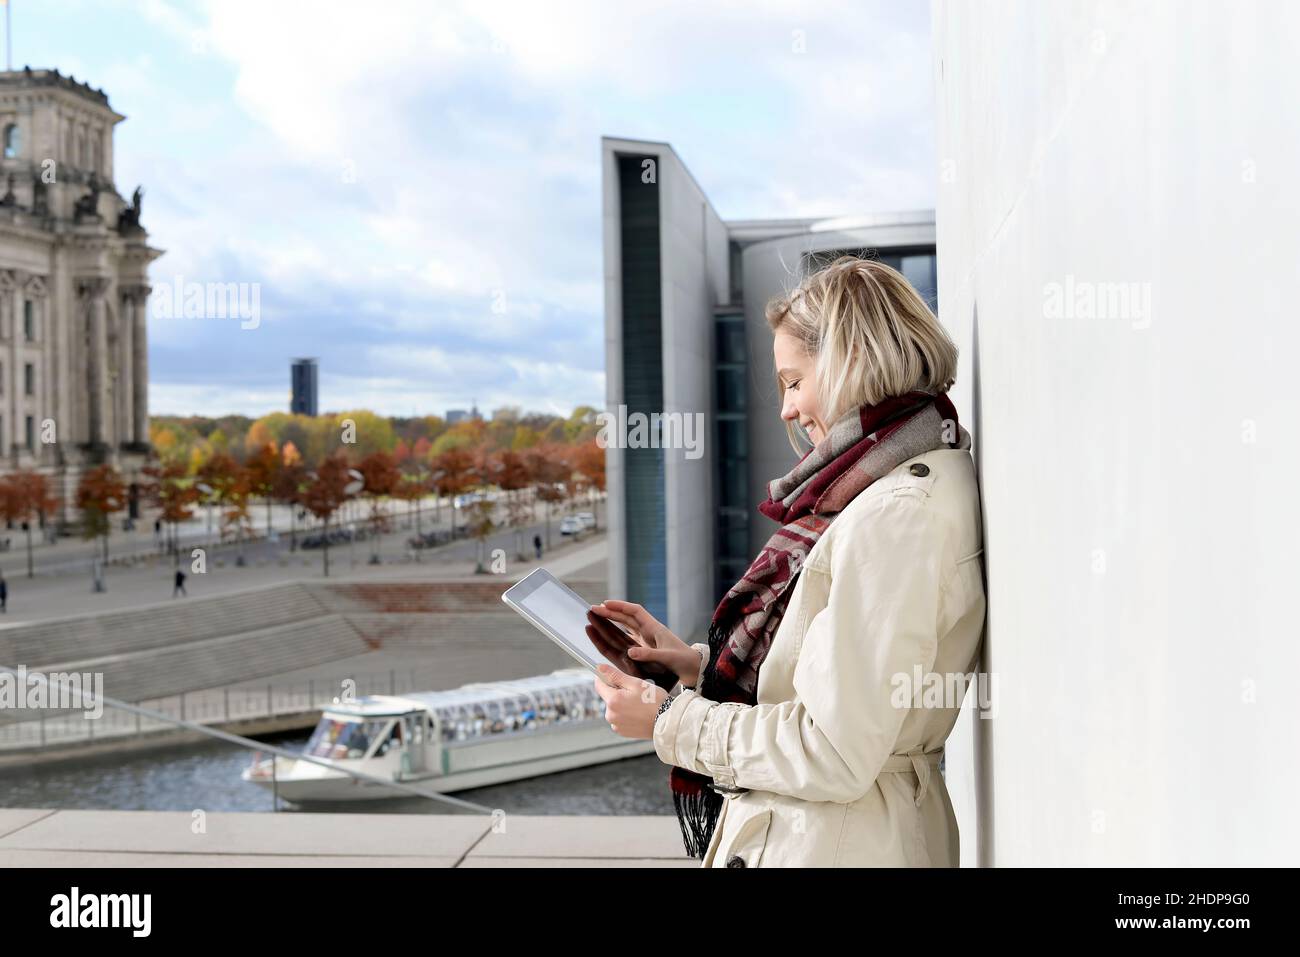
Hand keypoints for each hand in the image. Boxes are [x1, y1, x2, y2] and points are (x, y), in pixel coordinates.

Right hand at [587, 599, 702, 689]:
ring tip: (598, 618)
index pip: (634, 612)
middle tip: (594, 610)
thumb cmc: (684, 661)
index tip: (605, 604)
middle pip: (627, 617)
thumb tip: (630, 652)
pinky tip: (611, 634)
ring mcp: (649, 639)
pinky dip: (620, 634)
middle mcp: (650, 631)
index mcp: (655, 628)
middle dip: (611, 612)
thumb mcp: (667, 657)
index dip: (620, 606)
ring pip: (627, 627)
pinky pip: (630, 638)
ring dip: (613, 621)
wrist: (695, 669)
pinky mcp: (648, 648)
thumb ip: (649, 654)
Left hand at [593, 664, 667, 738]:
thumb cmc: (655, 701)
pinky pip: (619, 718)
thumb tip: (600, 668)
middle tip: (636, 692)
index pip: (599, 684)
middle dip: (618, 691)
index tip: (617, 677)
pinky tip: (639, 713)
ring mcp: (616, 725)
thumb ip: (616, 675)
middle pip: (607, 696)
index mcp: (612, 701)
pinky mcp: (622, 732)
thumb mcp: (636, 683)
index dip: (606, 677)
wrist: (667, 722)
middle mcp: (610, 715)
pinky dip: (626, 714)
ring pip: (614, 707)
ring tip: (639, 704)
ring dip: (622, 703)